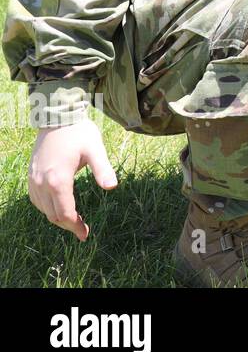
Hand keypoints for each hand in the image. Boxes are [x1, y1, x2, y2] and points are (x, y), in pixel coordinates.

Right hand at [29, 118, 116, 240]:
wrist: (57, 117)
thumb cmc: (79, 132)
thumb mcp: (95, 149)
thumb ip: (103, 168)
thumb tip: (112, 187)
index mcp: (58, 180)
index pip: (65, 214)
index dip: (75, 226)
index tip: (86, 234)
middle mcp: (42, 183)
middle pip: (53, 215)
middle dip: (68, 225)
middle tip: (83, 231)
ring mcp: (34, 180)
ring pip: (43, 209)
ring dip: (57, 217)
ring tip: (74, 221)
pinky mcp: (32, 175)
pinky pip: (36, 200)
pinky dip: (47, 208)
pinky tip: (58, 206)